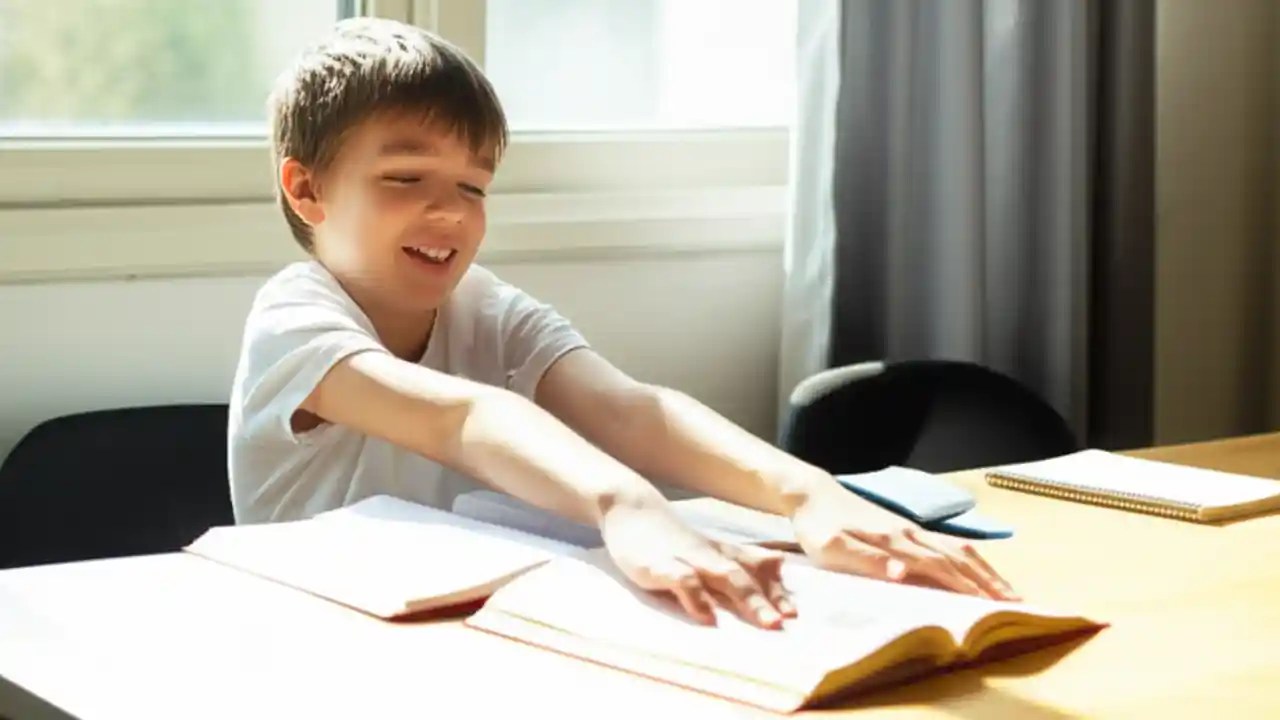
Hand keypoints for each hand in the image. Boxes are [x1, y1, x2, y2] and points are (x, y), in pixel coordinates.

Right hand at [598, 498, 797, 628]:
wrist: (631, 508)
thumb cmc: (670, 535)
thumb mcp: (710, 546)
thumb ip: (741, 558)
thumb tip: (780, 565)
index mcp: (721, 552)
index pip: (755, 569)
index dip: (776, 590)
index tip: (794, 613)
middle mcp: (710, 554)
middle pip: (744, 576)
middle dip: (768, 599)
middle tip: (786, 622)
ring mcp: (686, 558)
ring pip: (723, 576)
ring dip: (748, 599)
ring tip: (767, 623)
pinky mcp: (660, 565)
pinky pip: (683, 581)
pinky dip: (697, 599)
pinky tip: (708, 618)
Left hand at [788, 481, 1019, 600]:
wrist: (812, 494)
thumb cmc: (819, 527)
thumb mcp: (832, 549)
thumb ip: (867, 561)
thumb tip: (903, 574)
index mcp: (896, 542)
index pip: (940, 568)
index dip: (968, 589)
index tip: (993, 609)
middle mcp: (911, 533)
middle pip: (958, 558)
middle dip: (988, 583)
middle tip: (1017, 605)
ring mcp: (911, 528)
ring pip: (957, 549)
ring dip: (984, 570)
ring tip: (1008, 591)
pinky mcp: (907, 528)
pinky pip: (947, 543)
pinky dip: (969, 558)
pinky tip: (976, 568)